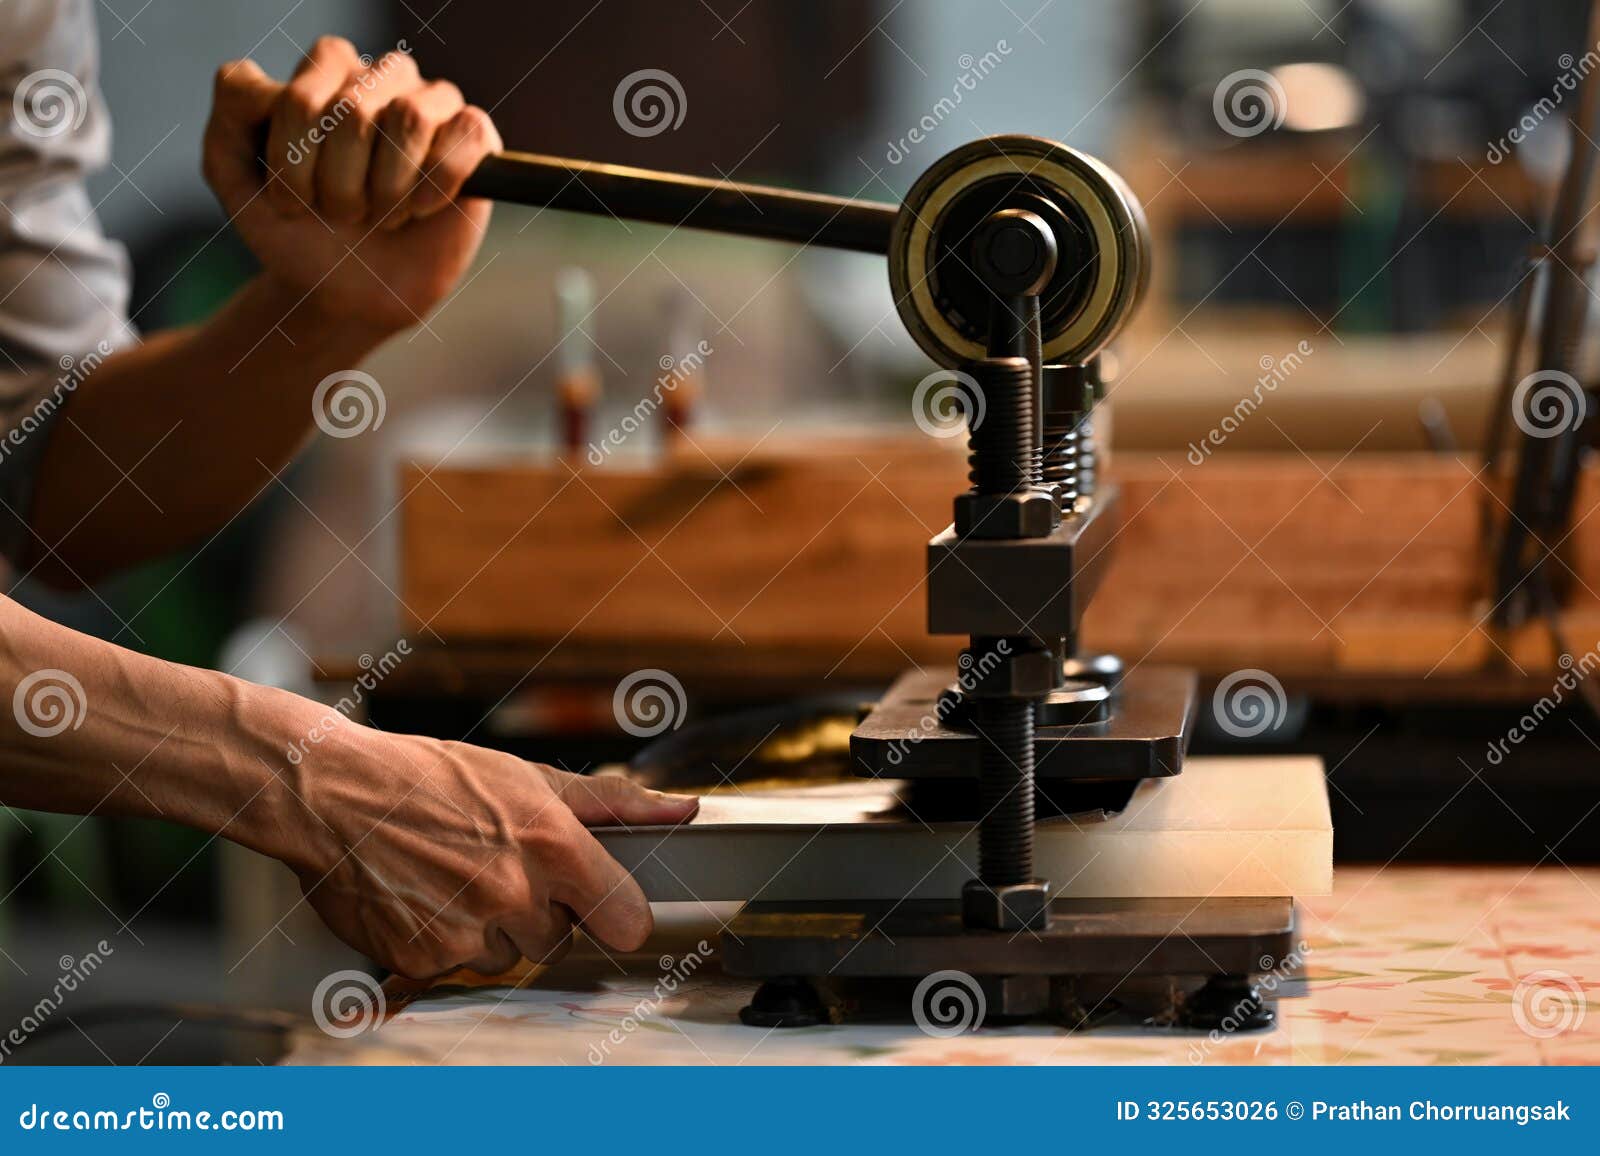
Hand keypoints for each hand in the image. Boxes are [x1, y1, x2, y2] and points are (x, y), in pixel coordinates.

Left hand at [201, 37, 500, 335]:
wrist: (347, 294)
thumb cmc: (298, 232)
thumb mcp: (236, 176)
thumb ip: (232, 112)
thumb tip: (263, 79)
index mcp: (326, 73)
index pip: (300, 96)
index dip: (293, 163)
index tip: (291, 204)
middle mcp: (381, 77)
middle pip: (354, 107)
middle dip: (337, 183)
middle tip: (340, 215)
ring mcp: (433, 104)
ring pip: (410, 116)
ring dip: (387, 188)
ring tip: (380, 215)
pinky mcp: (476, 139)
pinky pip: (468, 133)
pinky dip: (437, 185)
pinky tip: (420, 211)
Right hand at [290, 732, 697, 977]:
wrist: (334, 794)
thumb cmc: (431, 778)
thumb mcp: (530, 777)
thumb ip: (615, 803)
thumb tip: (684, 808)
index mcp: (554, 846)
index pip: (629, 922)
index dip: (614, 913)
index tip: (598, 903)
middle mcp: (515, 893)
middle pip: (561, 941)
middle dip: (539, 912)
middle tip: (498, 867)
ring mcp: (468, 933)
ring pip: (508, 957)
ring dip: (490, 930)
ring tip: (456, 877)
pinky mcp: (423, 960)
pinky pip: (457, 969)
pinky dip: (444, 942)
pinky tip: (425, 897)